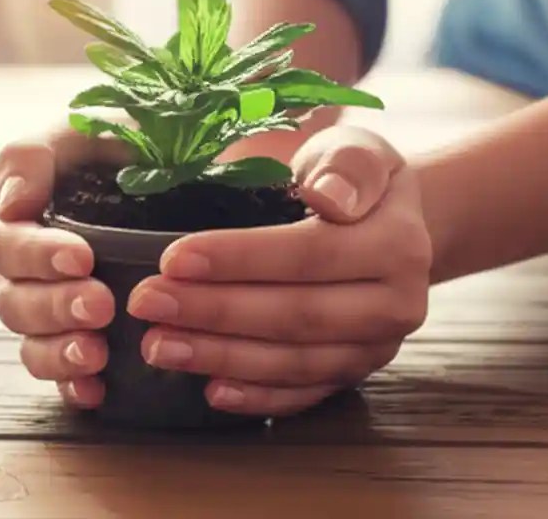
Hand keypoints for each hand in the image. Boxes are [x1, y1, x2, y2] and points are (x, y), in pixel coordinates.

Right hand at [0, 127, 130, 407]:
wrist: (181, 173)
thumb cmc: (124, 144)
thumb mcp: (84, 128)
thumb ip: (36, 155)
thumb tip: (13, 202)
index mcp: (12, 215)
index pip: (2, 240)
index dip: (34, 253)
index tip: (81, 256)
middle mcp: (19, 269)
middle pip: (12, 300)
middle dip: (52, 306)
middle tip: (99, 306)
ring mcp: (46, 308)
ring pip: (29, 343)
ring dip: (58, 352)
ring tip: (94, 353)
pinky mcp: (75, 338)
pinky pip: (60, 374)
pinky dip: (72, 386)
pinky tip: (96, 391)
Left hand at [131, 126, 431, 415]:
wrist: (400, 226)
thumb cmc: (357, 179)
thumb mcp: (359, 149)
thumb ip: (348, 166)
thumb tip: (327, 195)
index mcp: (397, 244)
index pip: (308, 255)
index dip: (239, 260)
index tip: (173, 259)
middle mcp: (396, 304)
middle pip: (295, 316)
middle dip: (214, 312)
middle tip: (146, 303)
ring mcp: (375, 347)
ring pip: (294, 362)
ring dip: (221, 357)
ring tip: (159, 346)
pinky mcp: (354, 373)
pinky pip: (303, 394)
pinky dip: (256, 397)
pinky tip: (209, 390)